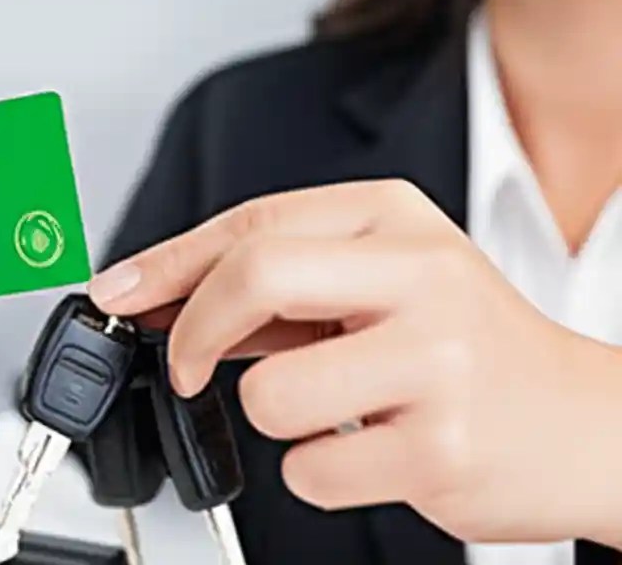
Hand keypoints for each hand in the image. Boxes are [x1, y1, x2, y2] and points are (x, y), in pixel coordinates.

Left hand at [88, 180, 621, 547]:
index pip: (253, 223)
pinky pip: (309, 470)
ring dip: (276, 416)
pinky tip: (369, 451)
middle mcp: (421, 277)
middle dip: (191, 329)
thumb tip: (156, 296)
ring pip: (270, 392)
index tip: (116, 292)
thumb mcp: (384, 280)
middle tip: (185, 364)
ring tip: (333, 410)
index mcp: (397, 220)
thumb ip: (277, 283)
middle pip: (254, 276)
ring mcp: (436, 363)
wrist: (583, 425)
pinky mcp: (441, 448)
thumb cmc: (469, 348)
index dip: (167, 262)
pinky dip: (318, 471)